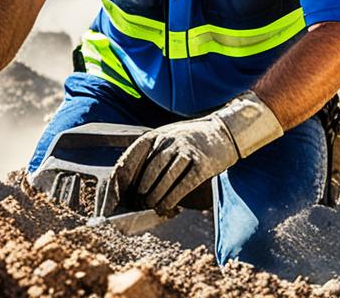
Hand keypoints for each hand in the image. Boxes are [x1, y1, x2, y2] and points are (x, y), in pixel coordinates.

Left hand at [111, 91, 283, 213]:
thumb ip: (151, 154)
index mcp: (156, 135)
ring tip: (151, 207)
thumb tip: (132, 183)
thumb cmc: (191, 140)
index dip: (120, 179)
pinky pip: (183, 185)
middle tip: (137, 205)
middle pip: (147, 171)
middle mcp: (169, 141)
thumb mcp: (167, 138)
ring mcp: (187, 151)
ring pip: (164, 179)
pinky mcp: (202, 164)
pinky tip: (167, 207)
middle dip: (140, 193)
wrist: (225, 132)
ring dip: (155, 197)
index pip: (130, 157)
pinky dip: (172, 198)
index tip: (114, 195)